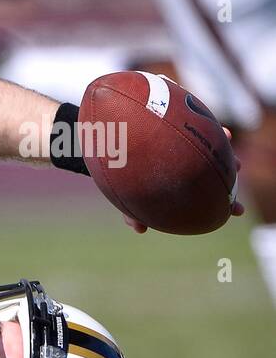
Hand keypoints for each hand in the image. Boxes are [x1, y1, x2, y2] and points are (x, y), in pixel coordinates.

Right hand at [122, 132, 243, 232]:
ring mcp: (191, 146)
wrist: (116, 141)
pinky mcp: (188, 128)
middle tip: (241, 190)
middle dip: (232, 183)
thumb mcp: (127, 195)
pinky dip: (219, 132)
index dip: (225, 204)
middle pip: (218, 175)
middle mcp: (190, 166)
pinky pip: (208, 128)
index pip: (209, 196)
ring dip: (230, 159)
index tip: (237, 211)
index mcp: (182, 184)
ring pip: (218, 153)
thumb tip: (140, 230)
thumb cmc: (121, 172)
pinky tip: (226, 135)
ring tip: (237, 165)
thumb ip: (133, 214)